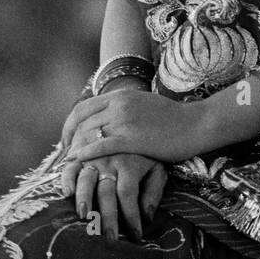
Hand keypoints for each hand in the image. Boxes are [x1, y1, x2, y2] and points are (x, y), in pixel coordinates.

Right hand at [60, 151, 167, 243]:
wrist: (131, 119)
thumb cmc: (146, 151)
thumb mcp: (157, 166)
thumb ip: (154, 190)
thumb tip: (147, 217)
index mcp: (130, 165)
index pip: (129, 195)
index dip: (132, 217)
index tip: (136, 237)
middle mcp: (110, 161)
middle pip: (107, 192)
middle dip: (108, 218)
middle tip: (110, 239)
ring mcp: (92, 157)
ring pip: (86, 180)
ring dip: (84, 198)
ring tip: (84, 216)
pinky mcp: (79, 153)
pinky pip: (70, 166)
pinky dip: (66, 179)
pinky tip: (66, 194)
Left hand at [62, 86, 209, 165]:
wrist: (197, 123)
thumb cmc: (174, 118)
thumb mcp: (144, 104)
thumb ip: (125, 107)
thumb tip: (110, 116)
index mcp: (122, 95)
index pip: (84, 107)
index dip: (70, 123)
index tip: (66, 138)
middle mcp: (119, 104)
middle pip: (81, 120)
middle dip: (68, 137)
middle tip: (62, 153)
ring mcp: (125, 121)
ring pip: (88, 133)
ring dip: (74, 147)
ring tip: (67, 163)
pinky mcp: (133, 138)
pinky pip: (101, 146)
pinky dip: (85, 153)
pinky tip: (78, 161)